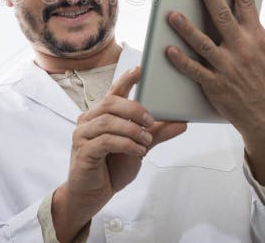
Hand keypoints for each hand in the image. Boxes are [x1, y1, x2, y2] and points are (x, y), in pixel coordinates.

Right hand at [52, 67, 186, 241]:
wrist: (92, 194)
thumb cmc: (111, 167)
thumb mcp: (139, 147)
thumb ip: (157, 133)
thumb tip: (182, 122)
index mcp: (100, 114)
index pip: (113, 92)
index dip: (127, 79)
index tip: (142, 69)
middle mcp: (88, 120)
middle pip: (110, 103)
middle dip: (134, 109)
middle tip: (152, 121)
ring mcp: (83, 135)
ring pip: (107, 121)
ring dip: (131, 129)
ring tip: (146, 140)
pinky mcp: (83, 151)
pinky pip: (105, 141)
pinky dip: (125, 143)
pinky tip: (137, 150)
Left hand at [165, 0, 264, 184]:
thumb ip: (254, 32)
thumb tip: (242, 9)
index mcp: (257, 37)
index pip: (248, 3)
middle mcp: (243, 49)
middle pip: (223, 16)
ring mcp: (228, 68)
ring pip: (203, 43)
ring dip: (186, 28)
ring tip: (171, 13)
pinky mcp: (215, 86)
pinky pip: (195, 70)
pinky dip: (181, 60)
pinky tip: (167, 49)